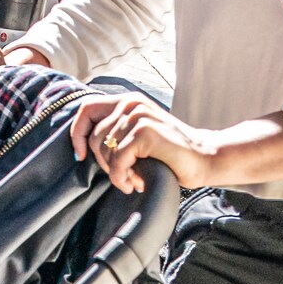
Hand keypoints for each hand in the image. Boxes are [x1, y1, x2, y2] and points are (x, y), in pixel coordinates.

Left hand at [68, 97, 282, 193]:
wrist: (205, 158)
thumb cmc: (168, 152)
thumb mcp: (138, 134)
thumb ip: (115, 130)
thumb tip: (80, 144)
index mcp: (127, 100)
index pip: (86, 109)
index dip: (77, 134)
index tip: (81, 155)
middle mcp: (131, 103)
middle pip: (95, 136)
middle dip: (103, 162)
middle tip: (122, 175)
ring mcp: (138, 115)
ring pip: (105, 150)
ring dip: (116, 172)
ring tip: (133, 179)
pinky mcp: (145, 132)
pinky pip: (118, 160)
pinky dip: (122, 177)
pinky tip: (136, 183)